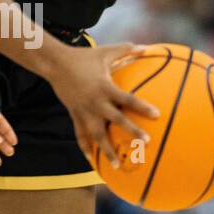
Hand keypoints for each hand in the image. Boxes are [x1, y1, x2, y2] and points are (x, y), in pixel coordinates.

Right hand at [49, 42, 159, 166]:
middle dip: (131, 131)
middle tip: (146, 142)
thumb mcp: (105, 51)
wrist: (55, 64)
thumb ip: (126, 49)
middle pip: (115, 120)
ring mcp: (83, 110)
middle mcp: (95, 102)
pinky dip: (85, 148)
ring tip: (117, 166)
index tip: (157, 115)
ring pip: (96, 134)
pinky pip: (80, 134)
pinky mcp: (74, 115)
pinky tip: (92, 161)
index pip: (127, 99)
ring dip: (107, 150)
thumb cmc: (84, 57)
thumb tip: (147, 47)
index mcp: (105, 87)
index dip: (142, 107)